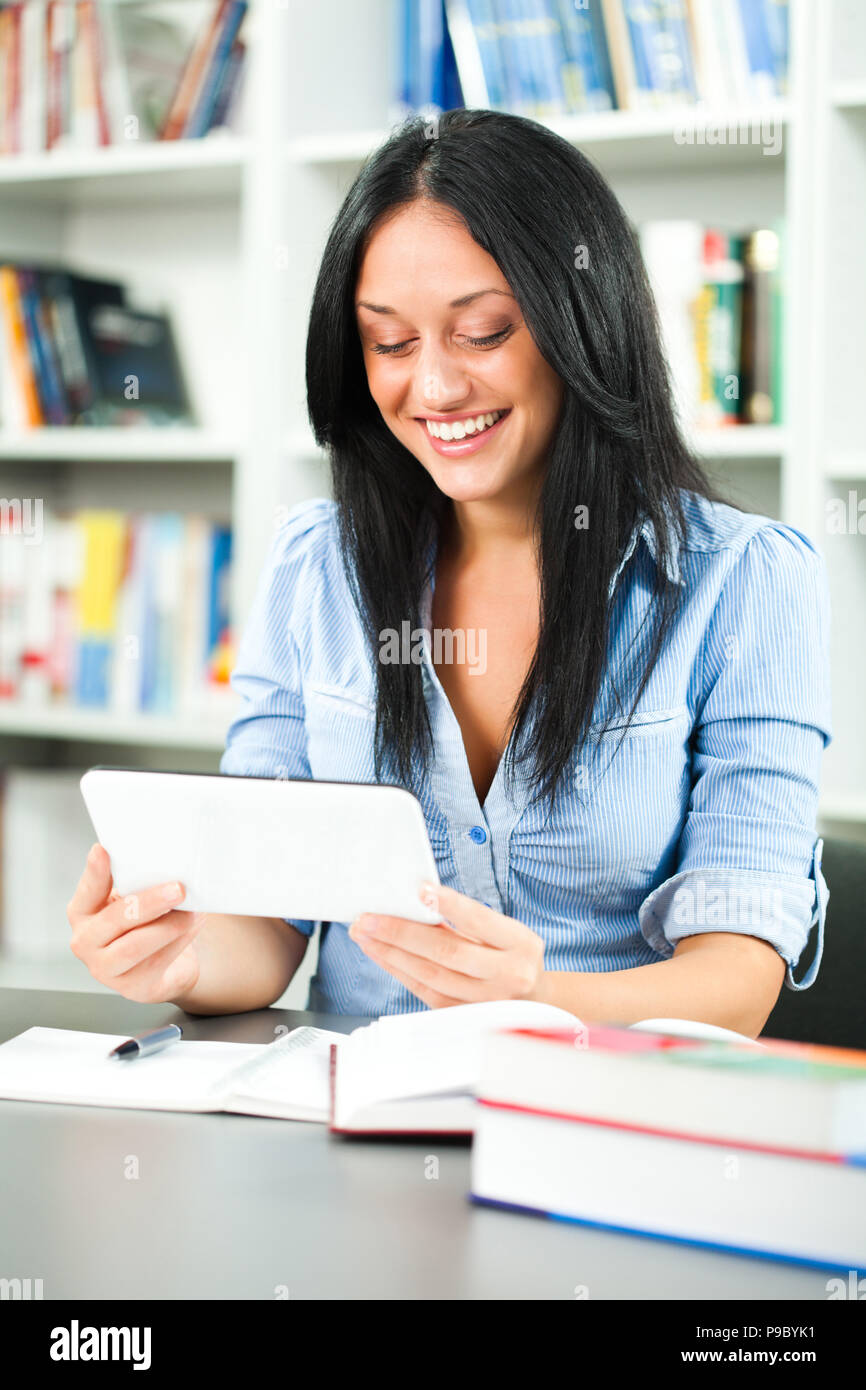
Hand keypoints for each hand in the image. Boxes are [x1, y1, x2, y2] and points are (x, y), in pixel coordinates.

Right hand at [67, 844, 204, 1002]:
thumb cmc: (145, 926)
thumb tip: (165, 863)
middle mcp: (85, 941)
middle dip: (150, 901)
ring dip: (170, 925)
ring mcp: (104, 968)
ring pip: (136, 944)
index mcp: (82, 912)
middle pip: (116, 918)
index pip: (88, 889)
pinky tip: (193, 926)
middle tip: (178, 889)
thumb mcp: (134, 901)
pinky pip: (157, 961)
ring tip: (193, 912)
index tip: (102, 850)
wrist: (164, 968)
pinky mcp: (130, 987)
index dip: (95, 871)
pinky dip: (180, 941)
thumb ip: (137, 885)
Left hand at [347, 882, 546, 1008]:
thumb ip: (470, 920)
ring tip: (365, 935)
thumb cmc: (514, 957)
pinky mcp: (466, 1017)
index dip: (450, 905)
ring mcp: (487, 1002)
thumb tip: (419, 900)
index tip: (421, 889)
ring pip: (430, 975)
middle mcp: (508, 976)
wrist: (536, 1003)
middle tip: (369, 918)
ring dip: (391, 953)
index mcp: (521, 945)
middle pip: (446, 952)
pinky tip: (382, 955)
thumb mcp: (507, 933)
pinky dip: (400, 972)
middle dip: (400, 932)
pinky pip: (425, 992)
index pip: (480, 921)